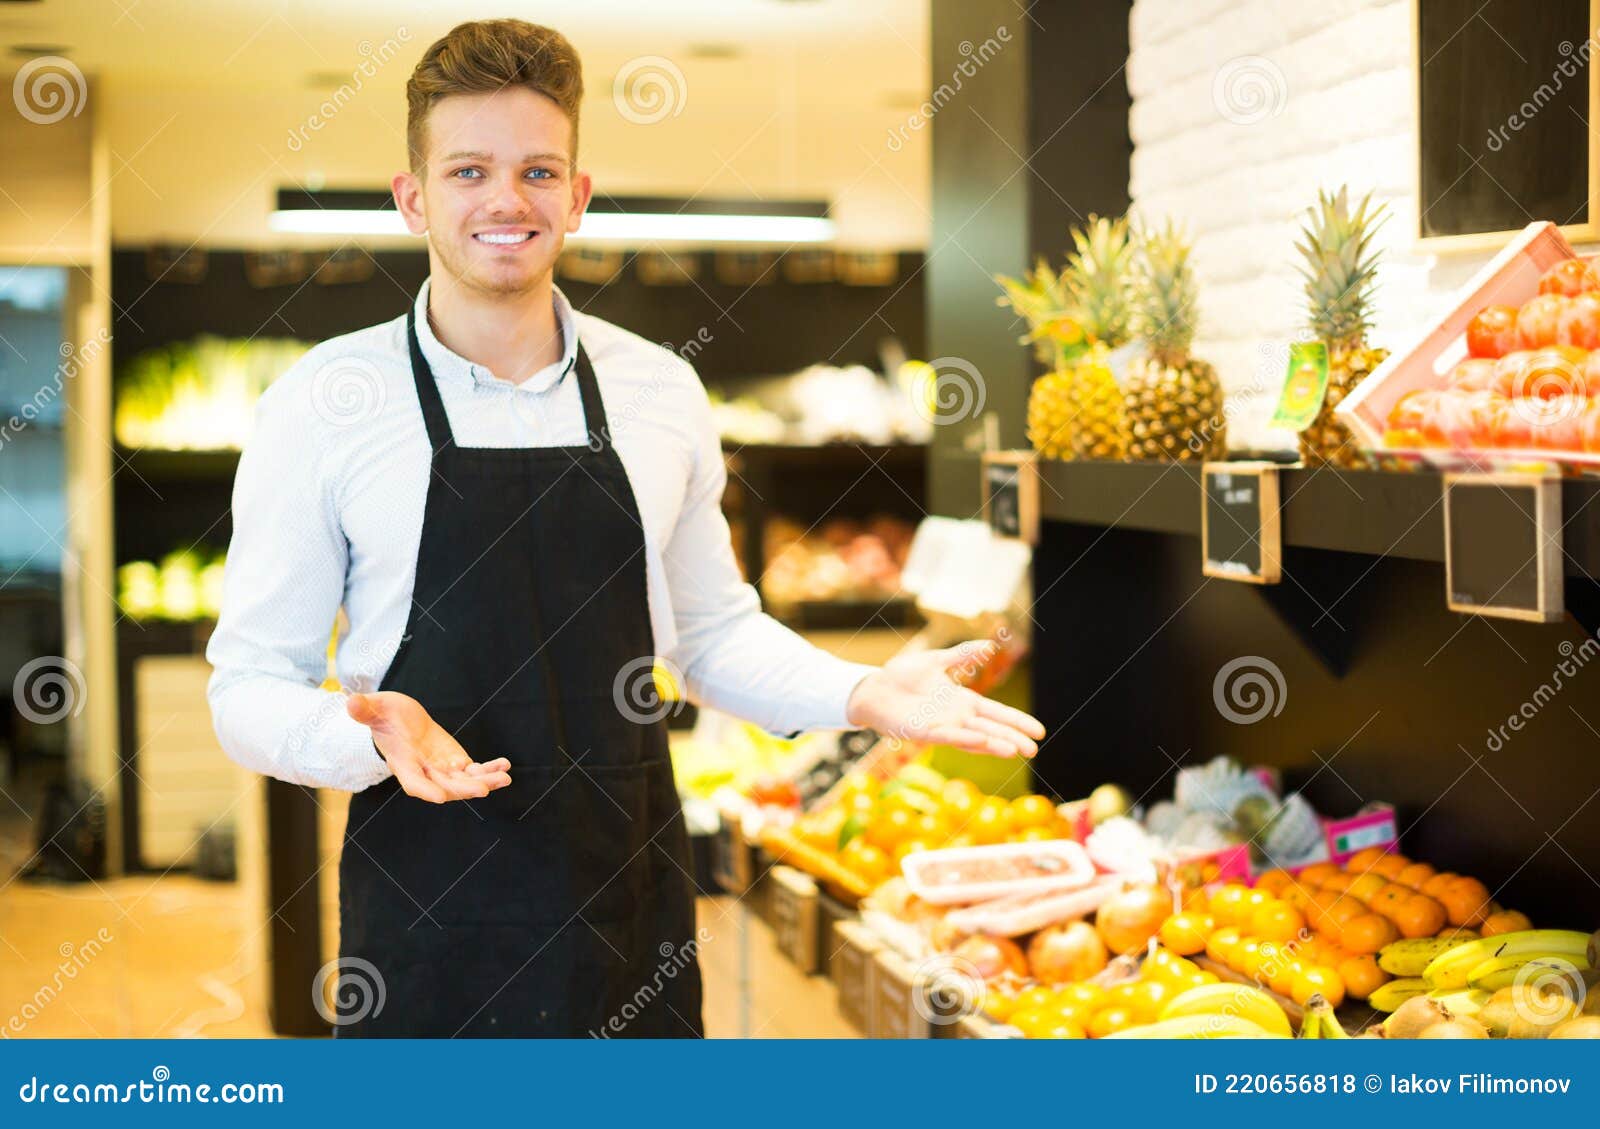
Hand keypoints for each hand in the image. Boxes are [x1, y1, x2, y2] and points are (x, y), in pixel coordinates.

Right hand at [346, 691, 512, 801]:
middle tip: (483, 790)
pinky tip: (505, 766)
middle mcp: (423, 771)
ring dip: (484, 781)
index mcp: (403, 763)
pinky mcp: (455, 762)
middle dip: (463, 789)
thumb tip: (350, 701)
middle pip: (444, 786)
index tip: (439, 797)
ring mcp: (442, 769)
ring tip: (504, 778)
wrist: (399, 720)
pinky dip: (489, 769)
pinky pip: (474, 770)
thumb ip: (365, 710)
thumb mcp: (375, 708)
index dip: (425, 790)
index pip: (412, 782)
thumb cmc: (384, 715)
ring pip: (464, 781)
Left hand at [844, 641, 1044, 757]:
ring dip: (993, 743)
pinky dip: (965, 739)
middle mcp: (956, 717)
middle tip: (1034, 750)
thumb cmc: (902, 675)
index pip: (996, 713)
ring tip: (1015, 750)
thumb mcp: (936, 660)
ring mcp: (941, 726)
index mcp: (962, 702)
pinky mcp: (923, 732)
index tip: (1039, 731)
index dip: (1017, 721)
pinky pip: (948, 737)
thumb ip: (962, 654)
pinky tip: (983, 740)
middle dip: (1013, 738)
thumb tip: (990, 645)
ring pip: (973, 738)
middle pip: (991, 729)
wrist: (873, 686)